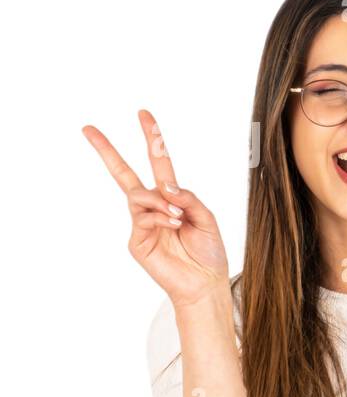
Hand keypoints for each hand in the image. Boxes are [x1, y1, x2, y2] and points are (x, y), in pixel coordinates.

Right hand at [84, 110, 230, 308]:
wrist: (205, 283)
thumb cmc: (208, 252)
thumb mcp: (207, 219)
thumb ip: (189, 198)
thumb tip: (166, 186)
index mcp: (172, 198)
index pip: (159, 163)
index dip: (152, 139)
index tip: (143, 114)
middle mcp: (153, 207)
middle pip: (124, 174)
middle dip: (107, 150)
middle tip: (88, 129)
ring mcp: (142, 223)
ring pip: (138, 195)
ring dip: (159, 201)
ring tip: (178, 216)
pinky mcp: (136, 240)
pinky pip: (142, 217)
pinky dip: (160, 217)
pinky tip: (174, 226)